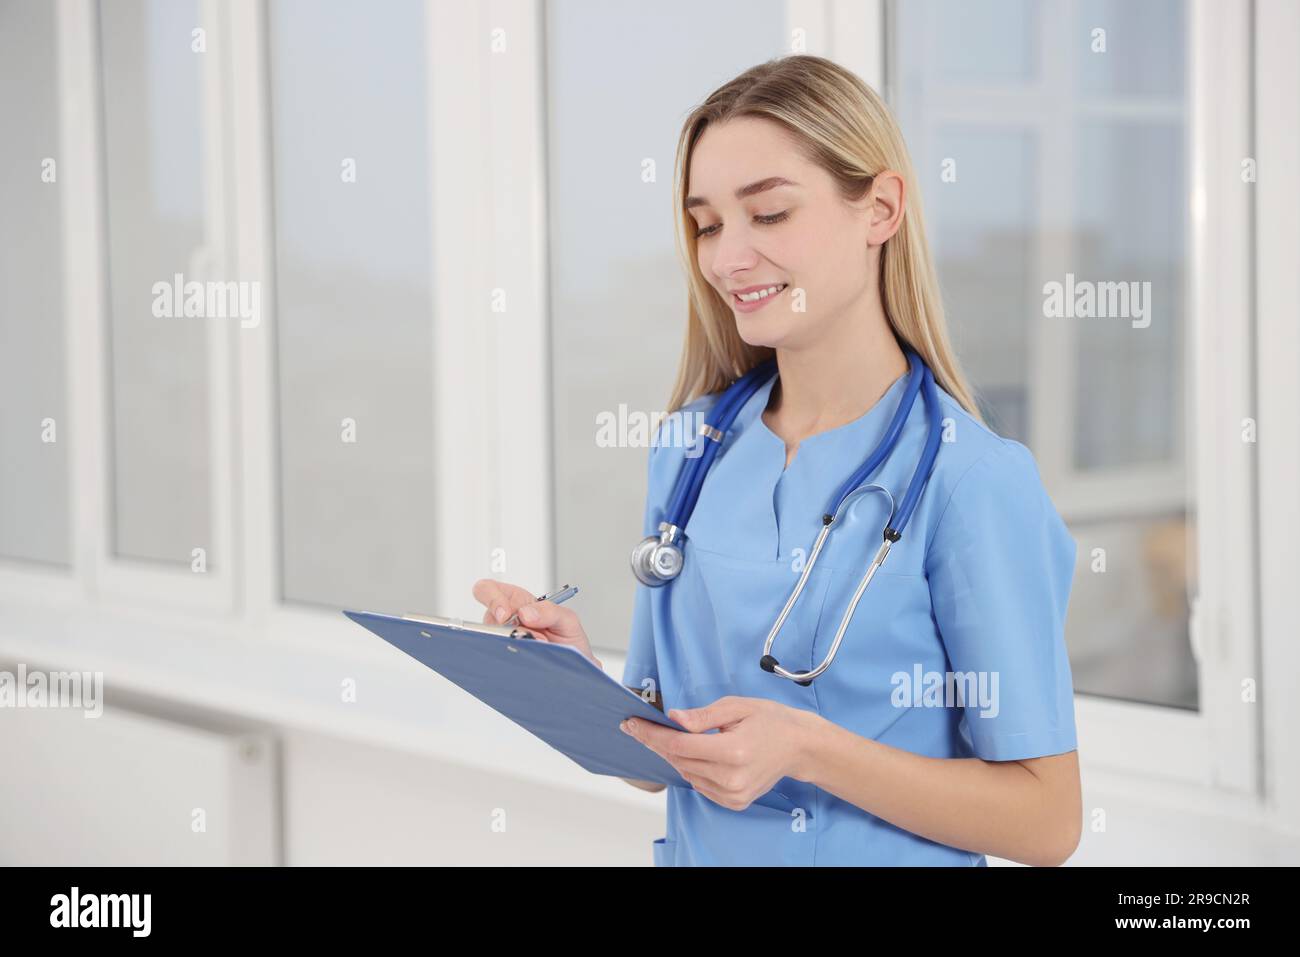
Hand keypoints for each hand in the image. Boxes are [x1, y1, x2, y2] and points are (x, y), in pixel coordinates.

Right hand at [471, 578, 601, 669]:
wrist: (575, 670)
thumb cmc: (568, 642)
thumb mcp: (567, 620)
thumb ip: (550, 611)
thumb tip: (525, 612)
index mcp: (518, 602)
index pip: (489, 589)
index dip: (491, 598)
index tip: (505, 614)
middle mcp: (506, 621)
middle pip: (487, 618)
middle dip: (502, 627)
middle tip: (519, 635)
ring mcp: (503, 641)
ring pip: (493, 640)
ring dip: (517, 644)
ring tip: (539, 647)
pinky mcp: (503, 659)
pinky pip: (498, 658)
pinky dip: (513, 658)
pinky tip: (529, 658)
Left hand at [620, 696, 819, 810]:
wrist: (799, 746)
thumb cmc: (770, 721)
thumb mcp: (737, 706)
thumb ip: (702, 716)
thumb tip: (674, 719)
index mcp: (733, 751)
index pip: (680, 746)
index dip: (652, 734)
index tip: (632, 724)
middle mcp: (732, 778)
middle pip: (680, 761)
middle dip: (658, 743)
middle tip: (641, 726)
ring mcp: (733, 794)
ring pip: (687, 774)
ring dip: (676, 756)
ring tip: (674, 737)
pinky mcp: (734, 802)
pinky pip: (700, 785)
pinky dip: (692, 768)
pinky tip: (698, 754)